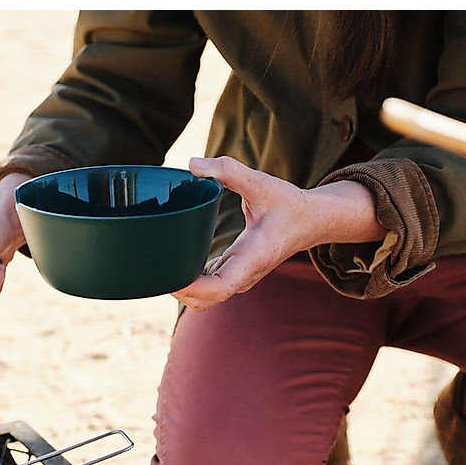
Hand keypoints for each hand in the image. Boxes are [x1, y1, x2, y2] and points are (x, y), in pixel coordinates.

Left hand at [172, 157, 378, 311]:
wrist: (310, 222)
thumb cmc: (288, 204)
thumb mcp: (261, 182)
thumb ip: (228, 171)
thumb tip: (193, 164)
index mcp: (253, 257)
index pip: (221, 287)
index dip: (194, 288)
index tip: (172, 277)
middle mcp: (245, 274)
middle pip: (205, 300)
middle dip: (179, 290)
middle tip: (155, 266)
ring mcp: (239, 277)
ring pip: (205, 300)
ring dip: (183, 289)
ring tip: (160, 265)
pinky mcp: (234, 273)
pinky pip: (208, 288)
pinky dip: (190, 282)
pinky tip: (174, 264)